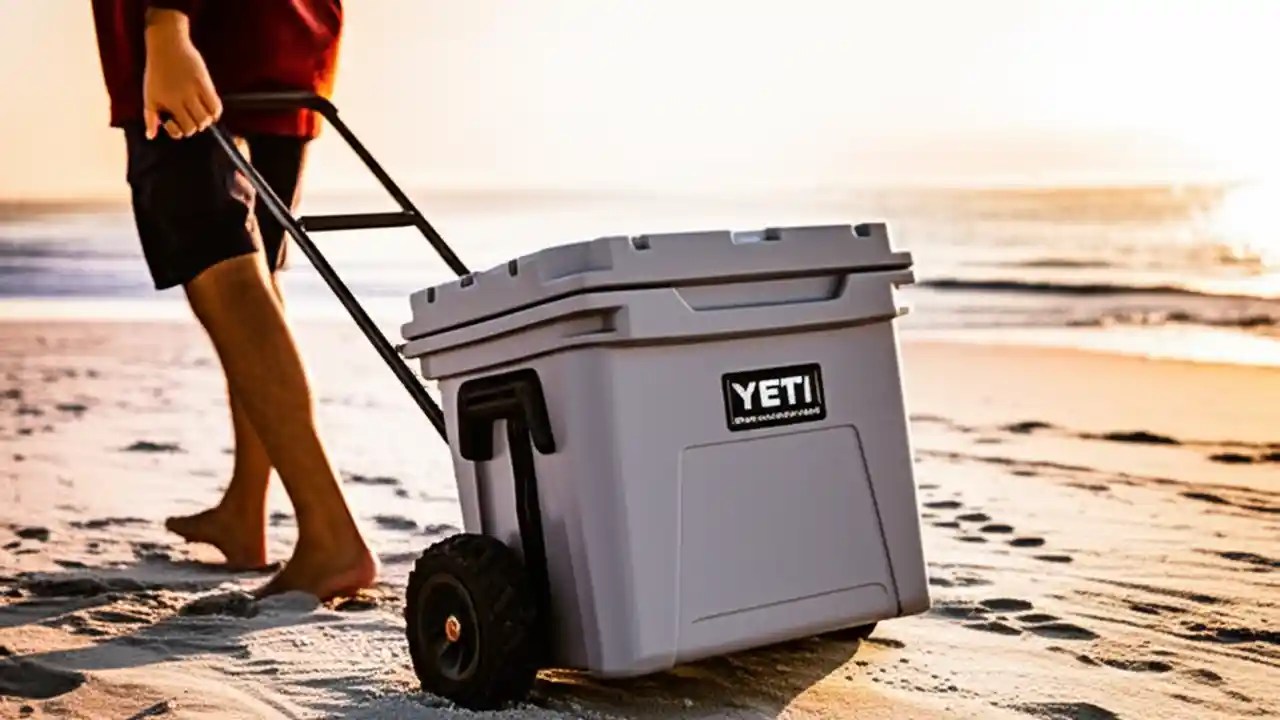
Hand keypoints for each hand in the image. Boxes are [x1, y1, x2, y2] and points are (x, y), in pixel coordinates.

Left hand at [142, 9, 221, 139]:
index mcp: (167, 102)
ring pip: (208, 117)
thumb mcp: (149, 95)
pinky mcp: (204, 82)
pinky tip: (210, 109)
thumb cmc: (156, 72)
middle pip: (197, 125)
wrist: (167, 46)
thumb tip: (150, 136)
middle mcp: (181, 98)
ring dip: (206, 119)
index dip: (180, 131)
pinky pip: (216, 105)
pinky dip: (216, 112)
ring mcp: (194, 90)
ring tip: (200, 112)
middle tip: (189, 117)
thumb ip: (150, 117)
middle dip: (194, 125)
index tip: (174, 121)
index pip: (182, 129)